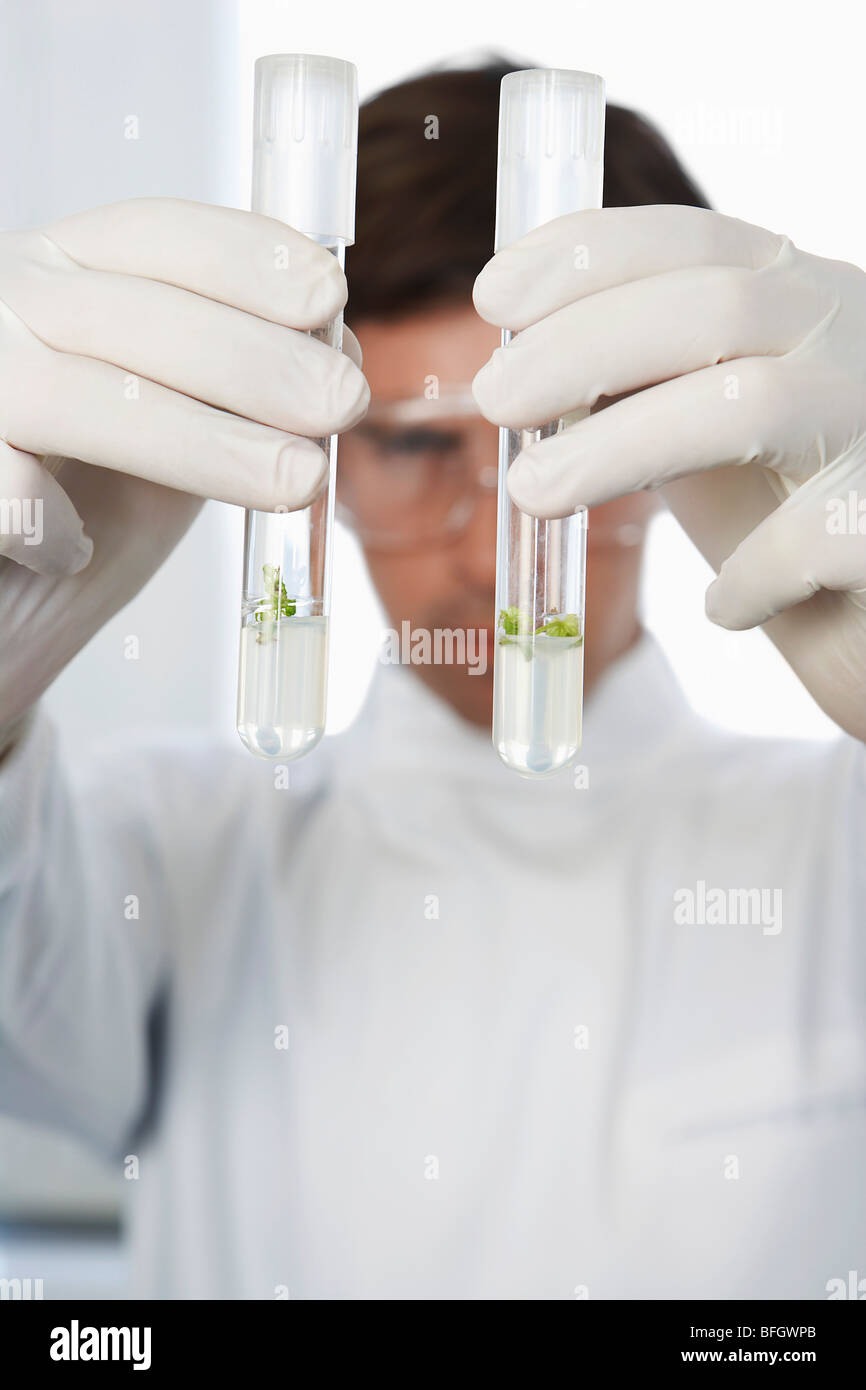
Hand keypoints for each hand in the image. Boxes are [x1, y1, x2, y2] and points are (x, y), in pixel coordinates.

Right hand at [0, 197, 367, 741]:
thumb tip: (335, 351)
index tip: (328, 294)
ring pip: (74, 394)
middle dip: (251, 357)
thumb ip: (233, 386)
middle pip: (131, 309)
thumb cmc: (82, 505)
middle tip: (340, 401)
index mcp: (66, 276)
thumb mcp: (177, 426)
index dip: (244, 259)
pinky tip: (74, 552)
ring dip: (197, 440)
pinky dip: (42, 520)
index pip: (156, 237)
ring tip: (293, 480)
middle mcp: (6, 305)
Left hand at [472, 205, 865, 740]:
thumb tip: (519, 367)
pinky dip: (750, 575)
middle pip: (715, 307)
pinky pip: (811, 537)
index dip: (587, 257)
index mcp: (797, 297)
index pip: (693, 244)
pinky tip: (723, 606)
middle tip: (495, 399)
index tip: (493, 298)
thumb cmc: (784, 509)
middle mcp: (851, 334)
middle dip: (583, 346)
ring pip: (751, 406)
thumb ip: (638, 384)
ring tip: (535, 493)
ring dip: (621, 446)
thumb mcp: (702, 423)